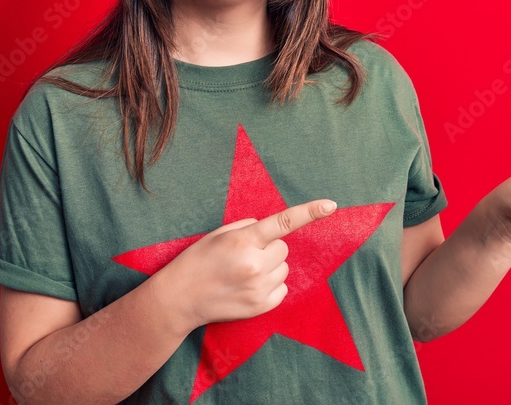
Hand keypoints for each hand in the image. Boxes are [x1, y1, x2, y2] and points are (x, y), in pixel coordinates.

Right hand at [161, 199, 336, 328]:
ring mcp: (259, 288)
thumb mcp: (218, 234)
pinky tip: (247, 287)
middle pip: (283, 248)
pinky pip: (282, 289)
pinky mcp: (260, 306)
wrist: (180, 299)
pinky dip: (270, 286)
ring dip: (269, 267)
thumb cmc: (197, 261)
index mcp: (243, 241)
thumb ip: (247, 228)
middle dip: (268, 248)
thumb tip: (272, 230)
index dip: (309, 212)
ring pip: (283, 268)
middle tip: (244, 256)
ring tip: (242, 273)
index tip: (331, 205)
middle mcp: (254, 265)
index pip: (282, 222)